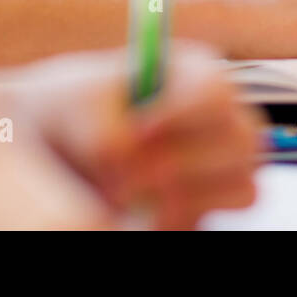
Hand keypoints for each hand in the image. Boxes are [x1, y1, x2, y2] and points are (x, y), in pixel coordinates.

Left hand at [15, 43, 263, 228]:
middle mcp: (217, 120)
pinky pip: (208, 223)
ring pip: (243, 188)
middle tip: (123, 176)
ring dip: (183, 196)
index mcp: (192, 73)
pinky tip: (134, 211)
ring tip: (122, 192)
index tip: (139, 130)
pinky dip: (173, 220)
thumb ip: (106, 126)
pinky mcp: (206, 209)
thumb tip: (131, 156)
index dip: (184, 111)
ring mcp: (220, 168)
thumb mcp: (76, 107)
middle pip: (244, 142)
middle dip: (182, 162)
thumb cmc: (70, 111)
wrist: (52, 152)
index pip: (217, 88)